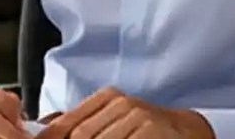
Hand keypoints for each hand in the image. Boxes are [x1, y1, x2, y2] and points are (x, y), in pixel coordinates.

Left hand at [36, 87, 214, 138]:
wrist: (190, 131)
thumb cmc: (145, 131)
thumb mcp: (115, 121)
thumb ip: (86, 126)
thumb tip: (45, 135)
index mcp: (107, 98)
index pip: (66, 123)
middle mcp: (122, 104)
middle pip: (82, 136)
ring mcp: (140, 117)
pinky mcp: (154, 132)